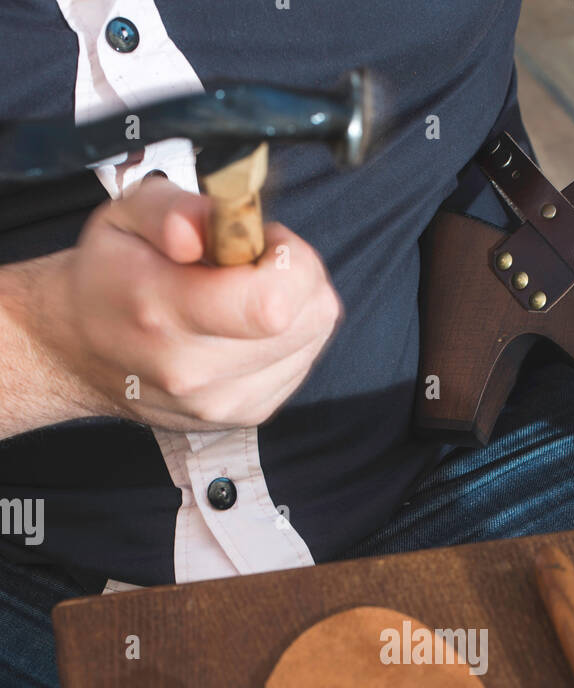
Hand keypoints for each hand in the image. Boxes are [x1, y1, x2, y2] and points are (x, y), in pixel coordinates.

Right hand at [23, 177, 341, 432]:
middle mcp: (194, 371)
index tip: (255, 240)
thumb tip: (201, 230)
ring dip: (293, 306)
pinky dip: (287, 335)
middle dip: (293, 274)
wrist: (84, 349)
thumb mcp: (124, 215)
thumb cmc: (109, 276)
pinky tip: (244, 325)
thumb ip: (169, 209)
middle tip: (247, 263)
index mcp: (161, 313)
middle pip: (304, 318)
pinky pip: (302, 362)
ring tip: (241, 294)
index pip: (271, 303)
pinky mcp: (247, 414)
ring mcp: (223, 402)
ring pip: (311, 339)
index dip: (284, 257)